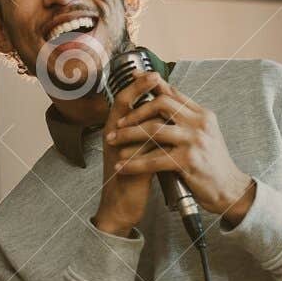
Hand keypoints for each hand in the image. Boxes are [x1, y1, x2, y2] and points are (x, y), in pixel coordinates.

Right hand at [93, 84, 156, 235]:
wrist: (122, 208)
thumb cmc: (132, 180)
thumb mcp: (140, 151)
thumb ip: (148, 133)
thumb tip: (166, 114)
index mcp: (117, 133)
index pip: (125, 101)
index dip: (137, 85)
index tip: (152, 73)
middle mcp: (113, 139)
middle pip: (122, 105)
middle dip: (139, 88)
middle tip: (154, 76)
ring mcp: (118, 153)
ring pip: (131, 124)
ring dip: (147, 108)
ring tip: (162, 96)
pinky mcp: (127, 169)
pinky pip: (141, 149)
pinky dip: (155, 139)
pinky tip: (168, 131)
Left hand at [104, 72, 253, 222]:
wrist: (229, 190)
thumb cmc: (213, 164)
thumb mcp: (203, 135)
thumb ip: (185, 120)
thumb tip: (163, 104)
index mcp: (202, 114)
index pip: (173, 93)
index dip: (151, 83)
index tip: (133, 77)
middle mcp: (200, 123)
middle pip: (161, 104)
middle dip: (135, 112)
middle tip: (118, 123)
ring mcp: (194, 141)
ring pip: (154, 130)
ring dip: (128, 136)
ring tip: (113, 141)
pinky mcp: (188, 161)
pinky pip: (153, 160)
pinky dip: (133, 163)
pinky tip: (121, 166)